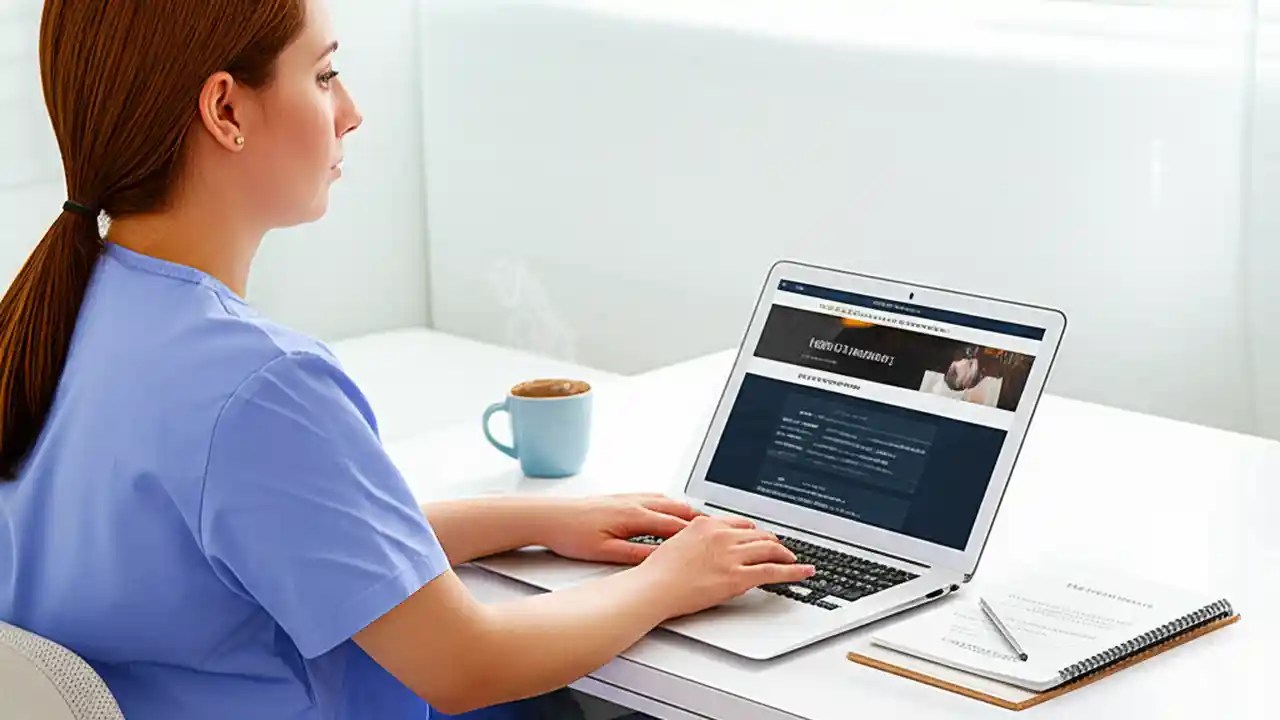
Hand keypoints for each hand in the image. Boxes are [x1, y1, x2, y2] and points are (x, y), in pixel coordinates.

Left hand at [541, 494, 704, 564]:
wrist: (549, 516)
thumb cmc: (572, 534)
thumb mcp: (605, 552)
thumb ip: (635, 554)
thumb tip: (660, 558)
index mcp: (634, 516)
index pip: (675, 525)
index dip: (698, 534)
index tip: (716, 539)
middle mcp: (634, 502)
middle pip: (676, 509)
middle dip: (699, 519)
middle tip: (720, 527)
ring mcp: (628, 497)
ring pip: (666, 500)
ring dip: (685, 509)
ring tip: (702, 520)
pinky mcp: (620, 497)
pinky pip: (653, 497)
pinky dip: (668, 503)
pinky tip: (670, 507)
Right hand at [637, 516, 815, 618]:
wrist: (653, 587)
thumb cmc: (658, 572)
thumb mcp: (676, 542)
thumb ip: (696, 540)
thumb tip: (706, 547)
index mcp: (707, 524)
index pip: (741, 524)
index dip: (755, 532)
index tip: (760, 537)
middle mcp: (722, 535)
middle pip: (759, 534)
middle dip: (773, 542)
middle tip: (780, 550)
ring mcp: (732, 555)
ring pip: (771, 548)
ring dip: (786, 554)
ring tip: (793, 560)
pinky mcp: (738, 577)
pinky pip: (774, 571)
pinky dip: (794, 571)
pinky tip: (804, 571)